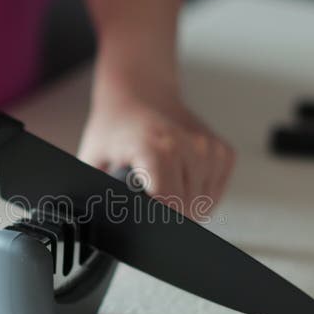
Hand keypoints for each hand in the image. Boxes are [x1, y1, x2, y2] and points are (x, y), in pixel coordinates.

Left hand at [78, 74, 234, 220]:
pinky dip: (203, 196)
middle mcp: (185, 146)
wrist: (139, 92)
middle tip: (151, 205)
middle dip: (169, 216)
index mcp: (153, 148)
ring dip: (188, 208)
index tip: (148, 221)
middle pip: (187, 208)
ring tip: (165, 192)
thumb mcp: (93, 157)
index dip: (158, 219)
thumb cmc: (117, 125)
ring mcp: (207, 148)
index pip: (169, 202)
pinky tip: (184, 184)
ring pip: (205, 203)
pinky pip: (218, 192)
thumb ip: (92, 189)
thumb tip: (91, 217)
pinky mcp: (222, 150)